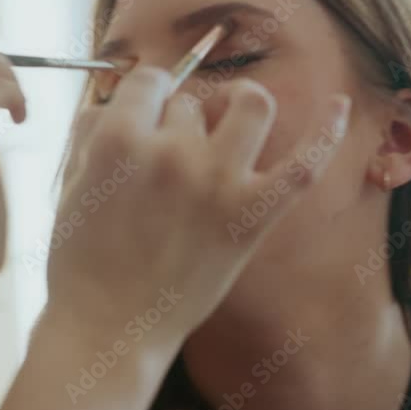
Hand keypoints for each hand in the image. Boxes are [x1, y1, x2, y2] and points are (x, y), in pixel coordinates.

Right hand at [45, 66, 350, 347]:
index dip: (145, 96)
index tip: (144, 115)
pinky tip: (340, 104)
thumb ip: (92, 132)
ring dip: (239, 103)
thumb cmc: (81, 260)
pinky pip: (302, 164)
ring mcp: (218, 182)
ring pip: (250, 104)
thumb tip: (118, 101)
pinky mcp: (251, 216)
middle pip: (191, 101)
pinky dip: (326, 130)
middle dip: (179, 122)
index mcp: (120, 141)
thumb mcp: (70, 185)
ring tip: (231, 118)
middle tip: (169, 163)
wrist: (110, 329)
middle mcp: (172, 152)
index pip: (148, 80)